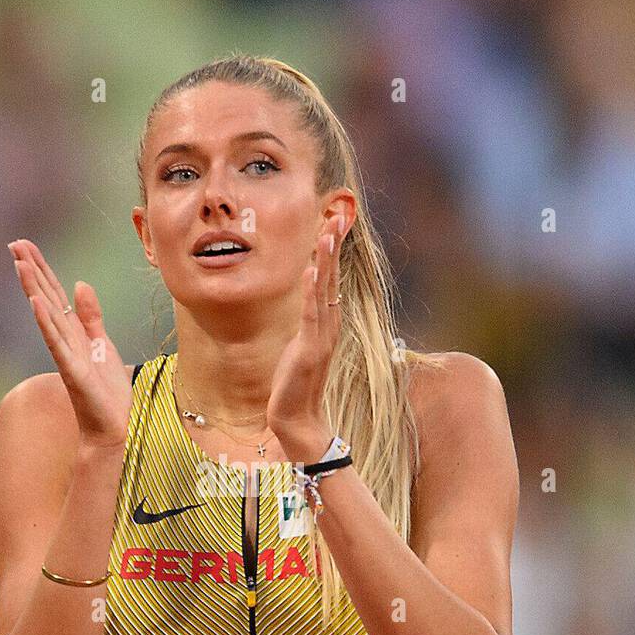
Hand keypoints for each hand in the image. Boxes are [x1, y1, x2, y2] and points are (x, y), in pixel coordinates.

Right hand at [9, 239, 131, 448]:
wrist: (110, 426)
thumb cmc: (106, 390)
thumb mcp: (103, 344)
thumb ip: (91, 316)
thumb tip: (79, 284)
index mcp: (73, 331)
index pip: (53, 293)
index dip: (41, 268)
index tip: (24, 245)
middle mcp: (64, 339)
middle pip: (45, 298)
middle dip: (31, 271)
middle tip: (13, 244)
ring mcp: (66, 354)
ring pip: (47, 316)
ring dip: (33, 289)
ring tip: (21, 265)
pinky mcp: (73, 370)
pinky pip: (57, 343)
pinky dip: (47, 323)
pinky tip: (37, 304)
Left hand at [267, 216, 344, 461]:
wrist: (298, 420)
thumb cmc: (296, 384)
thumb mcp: (300, 346)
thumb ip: (306, 322)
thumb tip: (306, 300)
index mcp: (327, 323)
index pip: (331, 279)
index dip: (333, 251)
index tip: (334, 221)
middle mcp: (329, 326)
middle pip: (333, 278)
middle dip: (334, 246)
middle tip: (337, 214)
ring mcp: (321, 338)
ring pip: (325, 291)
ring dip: (326, 261)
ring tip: (326, 233)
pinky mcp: (308, 350)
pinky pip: (311, 315)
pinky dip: (311, 292)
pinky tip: (310, 270)